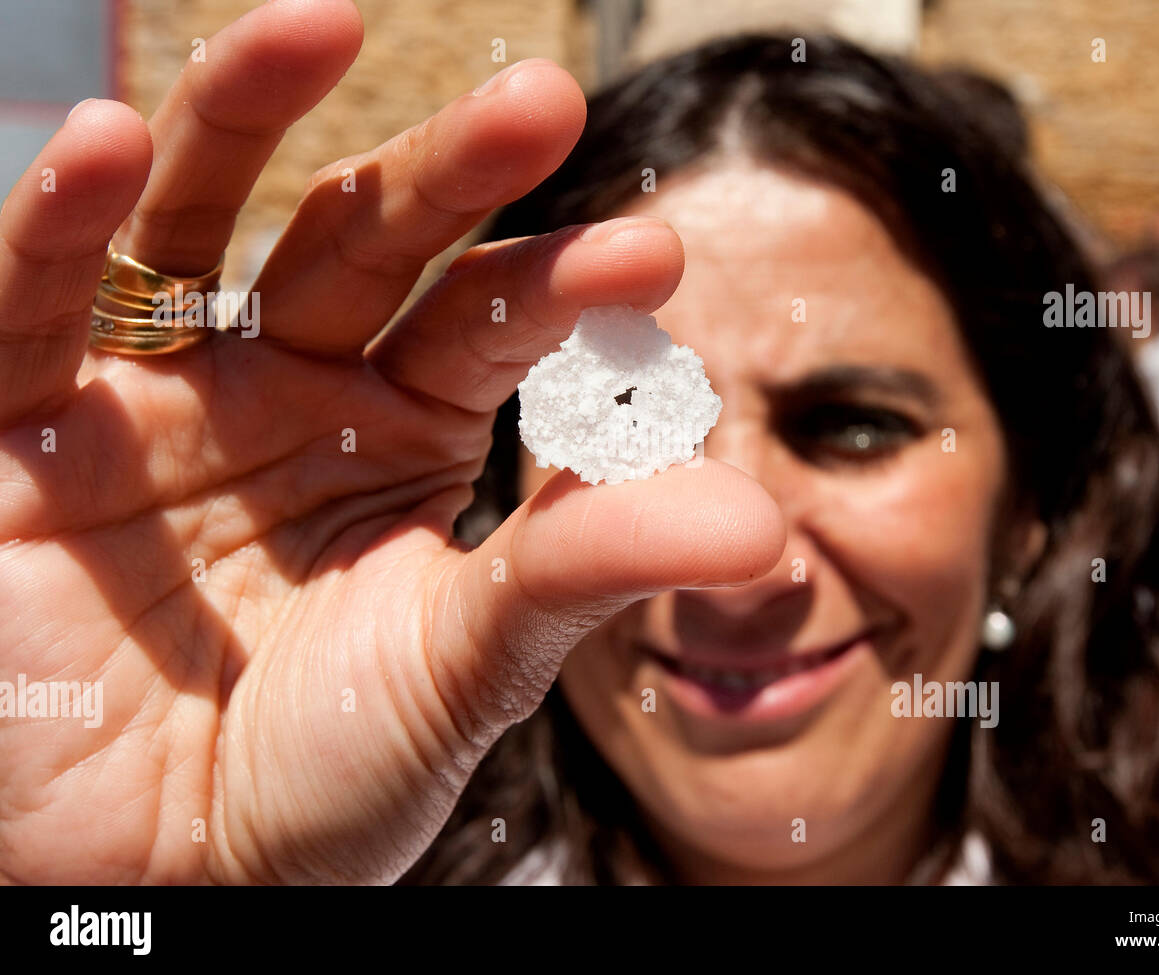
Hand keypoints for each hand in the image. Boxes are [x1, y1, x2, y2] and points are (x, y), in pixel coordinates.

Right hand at [0, 0, 782, 883]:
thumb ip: (585, 572)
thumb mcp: (464, 667)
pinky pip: (28, 303)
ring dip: (242, 117)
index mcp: (398, 433)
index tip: (655, 252)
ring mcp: (150, 396)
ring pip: (193, 224)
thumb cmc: (320, 782)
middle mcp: (283, 389)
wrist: (160, 886)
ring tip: (323, 19)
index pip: (486, 324)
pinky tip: (105, 141)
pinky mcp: (16, 427)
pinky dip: (52, 222)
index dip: (561, 282)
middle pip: (360, 240)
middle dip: (443, 170)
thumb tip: (758, 520)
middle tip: (544, 103)